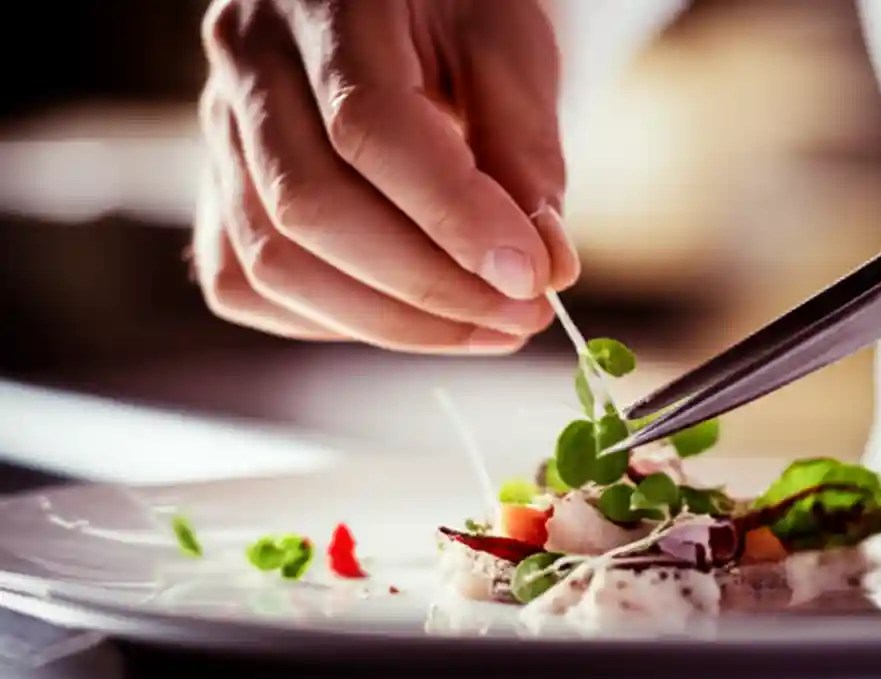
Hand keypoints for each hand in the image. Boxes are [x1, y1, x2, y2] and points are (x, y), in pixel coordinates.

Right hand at [190, 0, 578, 352]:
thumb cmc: (458, 9)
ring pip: (272, 259)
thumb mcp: (511, 43)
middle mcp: (247, 57)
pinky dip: (337, 320)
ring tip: (487, 326)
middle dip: (429, 286)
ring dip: (390, 320)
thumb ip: (525, 147)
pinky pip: (247, 283)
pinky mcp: (215, 187)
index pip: (369, 125)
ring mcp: (218, 126)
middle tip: (523, 315)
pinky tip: (417, 317)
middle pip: (309, 204)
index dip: (453, 216)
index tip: (532, 278)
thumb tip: (545, 268)